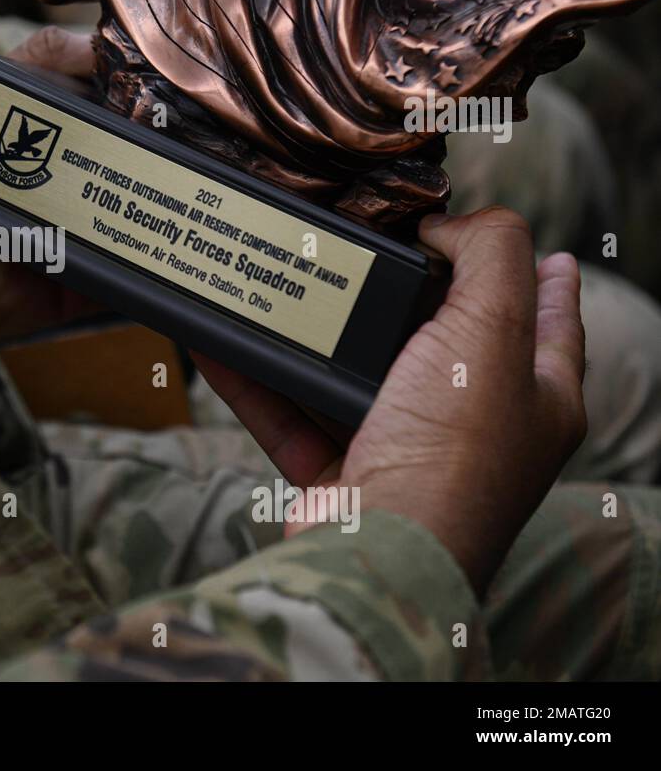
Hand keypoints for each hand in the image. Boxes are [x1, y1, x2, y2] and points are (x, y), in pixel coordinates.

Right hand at [195, 207, 586, 592]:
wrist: (379, 550)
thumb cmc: (451, 451)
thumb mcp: (492, 328)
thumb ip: (488, 255)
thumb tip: (450, 226)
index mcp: (536, 396)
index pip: (551, 321)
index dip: (548, 279)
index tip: (546, 249)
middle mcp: (475, 426)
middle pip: (448, 341)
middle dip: (417, 293)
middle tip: (389, 243)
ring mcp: (404, 450)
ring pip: (358, 375)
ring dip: (321, 333)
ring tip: (292, 281)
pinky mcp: (341, 473)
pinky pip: (292, 413)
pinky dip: (258, 378)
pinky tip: (224, 339)